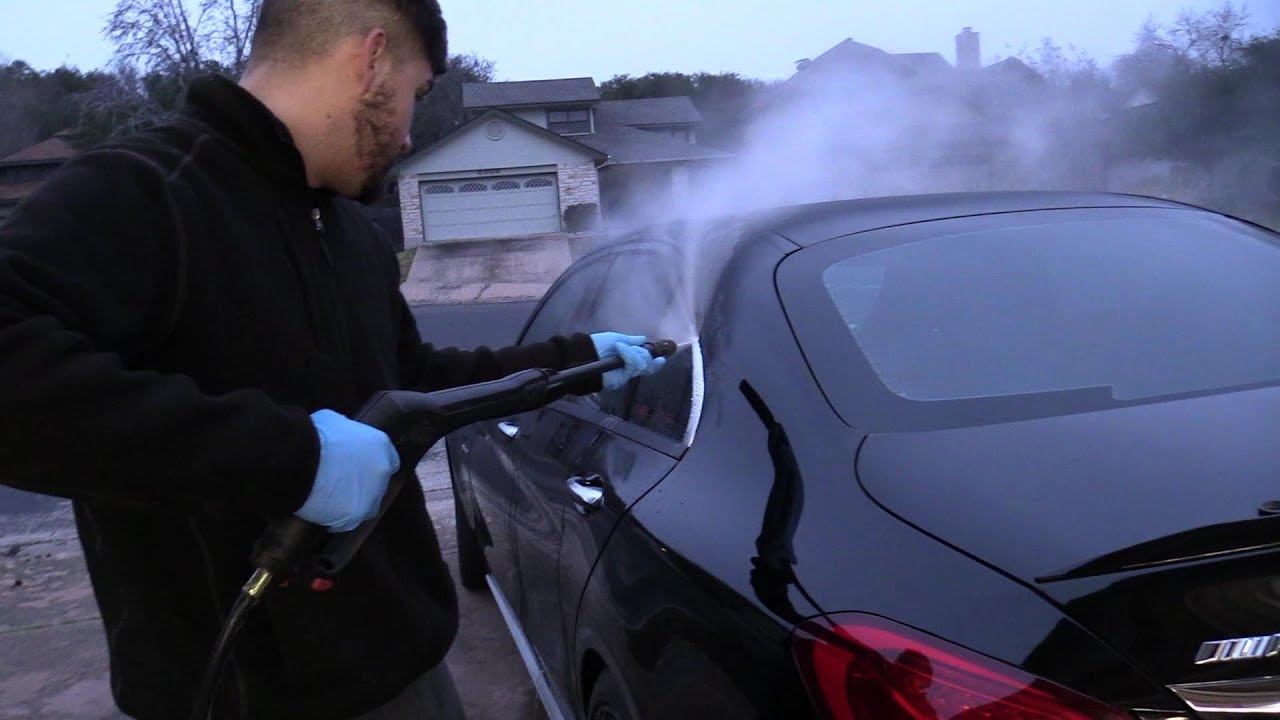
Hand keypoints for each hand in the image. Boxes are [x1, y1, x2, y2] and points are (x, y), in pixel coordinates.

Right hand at [296, 409, 400, 532]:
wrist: (298, 459)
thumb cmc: (314, 436)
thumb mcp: (336, 422)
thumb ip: (348, 434)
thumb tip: (342, 440)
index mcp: (381, 445)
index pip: (389, 460)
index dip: (373, 465)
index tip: (360, 469)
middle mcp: (382, 471)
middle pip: (378, 485)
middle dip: (363, 486)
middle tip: (341, 485)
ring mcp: (371, 495)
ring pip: (366, 506)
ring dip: (352, 505)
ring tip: (330, 502)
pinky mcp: (355, 515)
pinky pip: (347, 522)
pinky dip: (336, 520)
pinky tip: (322, 513)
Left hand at [590, 332, 666, 390]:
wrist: (582, 354)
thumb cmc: (597, 345)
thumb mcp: (616, 338)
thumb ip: (631, 341)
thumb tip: (643, 339)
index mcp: (627, 360)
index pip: (646, 364)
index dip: (655, 363)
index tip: (662, 358)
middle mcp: (627, 370)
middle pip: (647, 366)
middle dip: (644, 354)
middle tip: (632, 348)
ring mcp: (624, 376)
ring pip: (641, 365)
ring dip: (634, 353)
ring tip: (620, 347)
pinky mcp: (619, 381)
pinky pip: (631, 366)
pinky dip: (628, 355)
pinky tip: (619, 348)